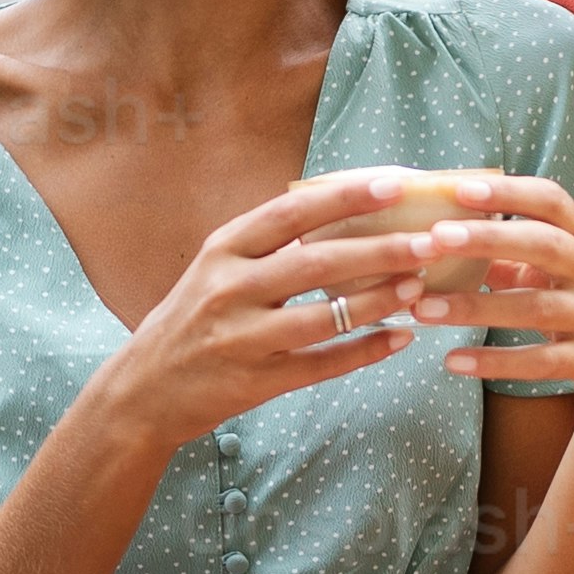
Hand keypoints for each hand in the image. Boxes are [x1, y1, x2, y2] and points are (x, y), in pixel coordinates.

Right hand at [104, 174, 452, 449]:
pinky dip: (365, 351)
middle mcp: (230, 289)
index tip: (394, 184)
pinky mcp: (256, 382)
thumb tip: (342, 212)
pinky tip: (399, 338)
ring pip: (326, 316)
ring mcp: (243, 338)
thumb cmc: (193, 320)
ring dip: (379, 300)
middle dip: (381, 250)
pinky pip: (323, 364)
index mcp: (223, 250)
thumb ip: (268, 244)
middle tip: (430, 241)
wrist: (144, 390)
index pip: (291, 213)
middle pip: (317, 263)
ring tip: (420, 287)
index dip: (345, 197)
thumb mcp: (216, 269)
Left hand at [406, 177, 573, 426]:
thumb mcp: (555, 269)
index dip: (508, 192)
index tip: (460, 188)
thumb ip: (508, 253)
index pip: (550, 201)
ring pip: (535, 307)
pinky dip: (495, 361)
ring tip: (424, 309)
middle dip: (488, 239)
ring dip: (476, 308)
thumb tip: (441, 233)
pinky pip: (541, 360)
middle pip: (544, 245)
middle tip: (435, 239)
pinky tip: (453, 361)